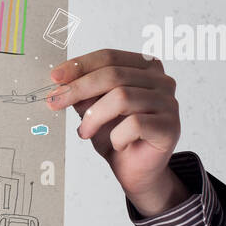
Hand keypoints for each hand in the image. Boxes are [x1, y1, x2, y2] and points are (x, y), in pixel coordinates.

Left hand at [47, 49, 189, 216]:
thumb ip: (83, 91)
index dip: (79, 65)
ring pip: (122, 97)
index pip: (109, 57)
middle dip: (78, 89)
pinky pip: (134, 124)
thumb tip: (60, 81)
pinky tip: (116, 144)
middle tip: (55, 102)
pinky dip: (117, 136)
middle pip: (113, 75)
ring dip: (94, 117)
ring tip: (84, 132)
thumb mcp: (93, 107)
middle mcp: (161, 81)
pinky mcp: (170, 126)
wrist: (135, 169)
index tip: (55, 78)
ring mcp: (168, 102)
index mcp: (144, 68)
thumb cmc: (116, 134)